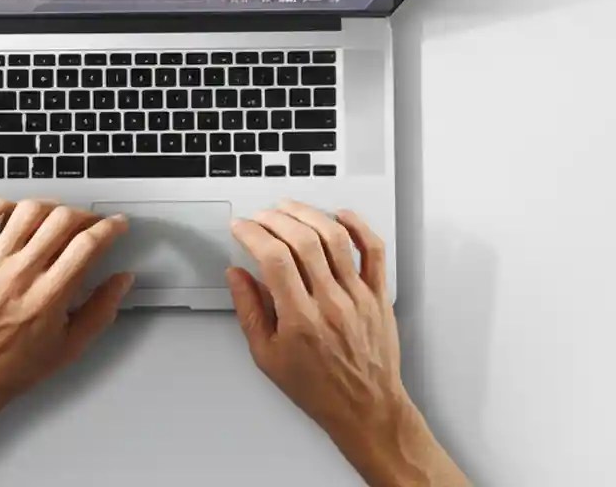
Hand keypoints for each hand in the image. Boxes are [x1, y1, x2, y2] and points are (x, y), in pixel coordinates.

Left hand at [0, 199, 132, 486]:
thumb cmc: (13, 366)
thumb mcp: (70, 347)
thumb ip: (101, 310)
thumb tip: (122, 280)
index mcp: (48, 298)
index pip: (87, 245)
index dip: (109, 228)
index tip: (116, 225)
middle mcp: (19, 275)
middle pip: (61, 220)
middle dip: (85, 216)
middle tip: (90, 225)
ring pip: (27, 210)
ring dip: (50, 208)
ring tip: (57, 219)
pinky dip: (1, 205)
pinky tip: (15, 216)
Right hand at [226, 201, 465, 486]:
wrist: (364, 407)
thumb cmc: (317, 387)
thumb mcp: (267, 356)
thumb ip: (250, 311)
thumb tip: (237, 275)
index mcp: (299, 320)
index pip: (273, 259)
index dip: (252, 234)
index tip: (241, 227)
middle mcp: (330, 303)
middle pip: (302, 241)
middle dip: (275, 219)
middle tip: (260, 216)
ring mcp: (357, 296)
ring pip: (335, 238)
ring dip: (309, 214)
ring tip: (289, 208)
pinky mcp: (378, 294)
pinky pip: (374, 251)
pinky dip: (359, 225)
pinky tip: (340, 215)